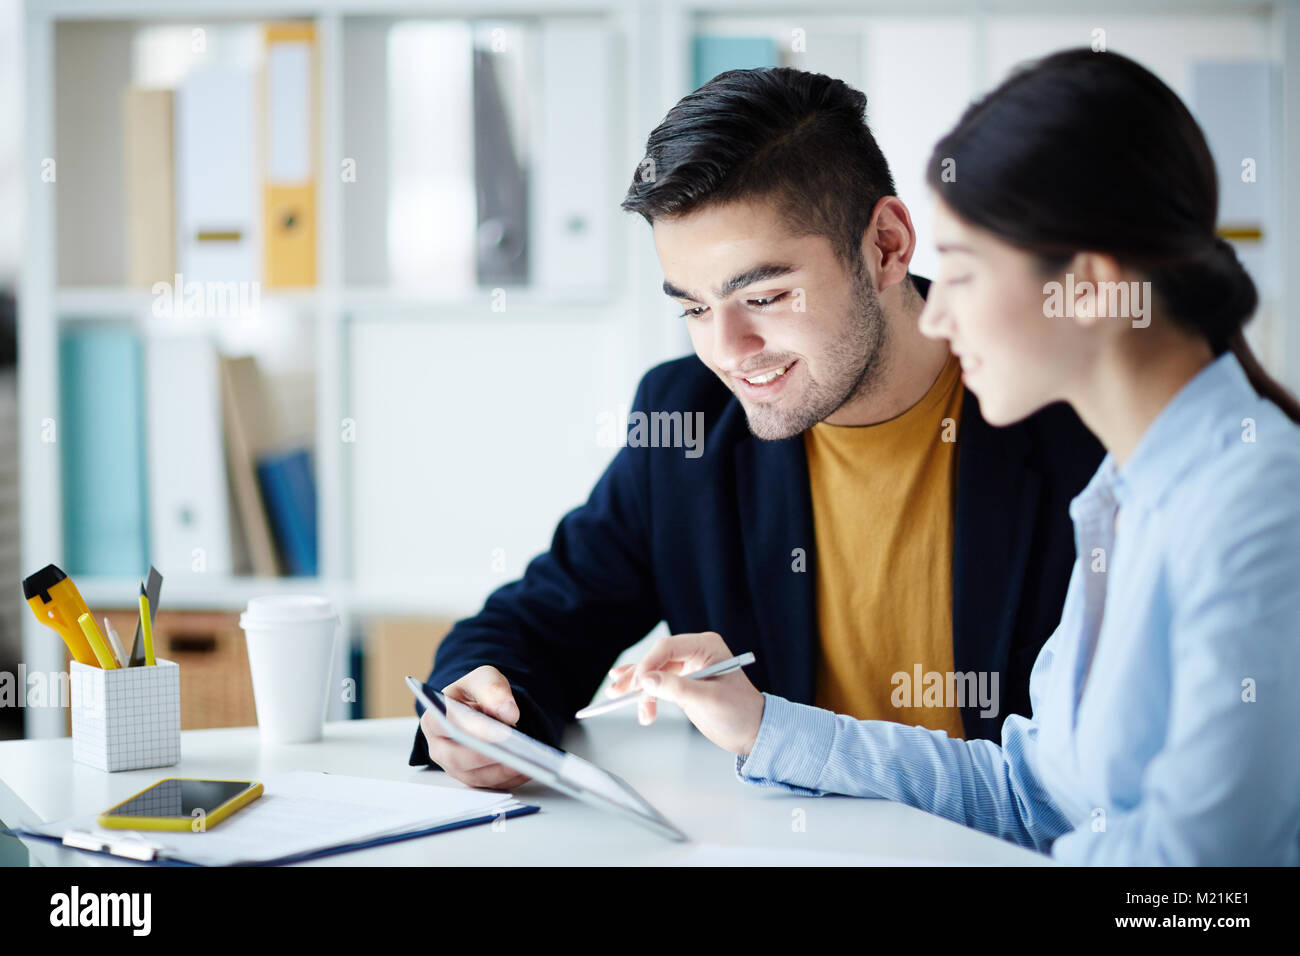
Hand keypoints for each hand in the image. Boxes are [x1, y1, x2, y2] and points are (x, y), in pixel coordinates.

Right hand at [420, 665, 530, 789]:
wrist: (483, 709)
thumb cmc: (477, 694)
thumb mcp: (484, 678)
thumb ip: (492, 688)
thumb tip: (508, 712)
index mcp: (435, 718)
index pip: (445, 725)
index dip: (470, 729)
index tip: (496, 732)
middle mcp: (440, 747)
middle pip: (458, 758)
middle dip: (487, 757)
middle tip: (513, 753)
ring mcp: (455, 767)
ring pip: (476, 775)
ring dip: (501, 771)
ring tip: (527, 762)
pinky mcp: (474, 778)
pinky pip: (491, 784)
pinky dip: (510, 778)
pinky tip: (528, 768)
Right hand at [607, 632, 764, 755]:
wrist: (751, 732)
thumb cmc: (739, 713)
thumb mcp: (707, 700)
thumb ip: (676, 688)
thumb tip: (647, 680)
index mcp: (707, 646)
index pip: (668, 647)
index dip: (649, 663)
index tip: (637, 683)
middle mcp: (697, 652)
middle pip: (657, 659)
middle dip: (637, 676)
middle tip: (618, 691)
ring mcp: (689, 667)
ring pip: (654, 672)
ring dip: (638, 687)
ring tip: (618, 698)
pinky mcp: (684, 683)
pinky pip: (659, 683)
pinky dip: (646, 694)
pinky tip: (633, 698)